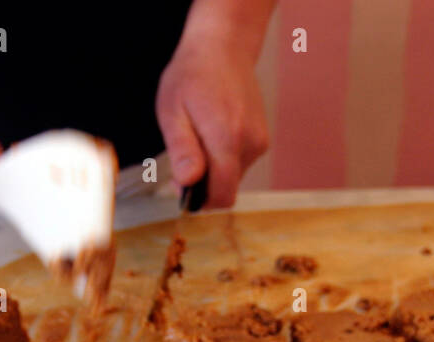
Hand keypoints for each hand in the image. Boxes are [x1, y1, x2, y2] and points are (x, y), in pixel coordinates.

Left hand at [155, 7, 270, 208]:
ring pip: (232, 178)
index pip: (222, 195)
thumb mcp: (172, 111)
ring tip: (200, 136)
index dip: (200, 202)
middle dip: (204, 184)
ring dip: (213, 169)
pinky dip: (224, 158)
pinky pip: (239, 165)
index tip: (182, 187)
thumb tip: (189, 183)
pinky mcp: (262, 140)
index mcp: (227, 138)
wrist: (224, 48)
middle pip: (226, 189)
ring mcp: (260, 142)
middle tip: (185, 156)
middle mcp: (250, 143)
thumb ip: (182, 150)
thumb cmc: (192, 76)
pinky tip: (214, 133)